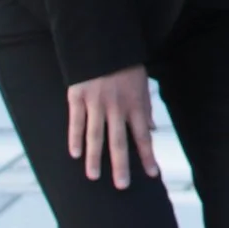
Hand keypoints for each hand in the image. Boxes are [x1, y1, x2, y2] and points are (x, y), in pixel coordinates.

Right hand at [66, 65, 158, 188]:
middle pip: (119, 141)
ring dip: (95, 158)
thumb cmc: (125, 65)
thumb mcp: (142, 84)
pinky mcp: (78, 96)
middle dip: (121, 165)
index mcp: (136, 103)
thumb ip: (145, 108)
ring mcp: (96, 102)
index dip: (148, 156)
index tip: (153, 175)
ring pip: (96, 135)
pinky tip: (75, 154)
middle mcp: (117, 106)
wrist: (104, 41)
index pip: (143, 136)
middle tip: (122, 186)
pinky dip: (75, 138)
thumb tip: (151, 130)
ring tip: (94, 177)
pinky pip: (76, 121)